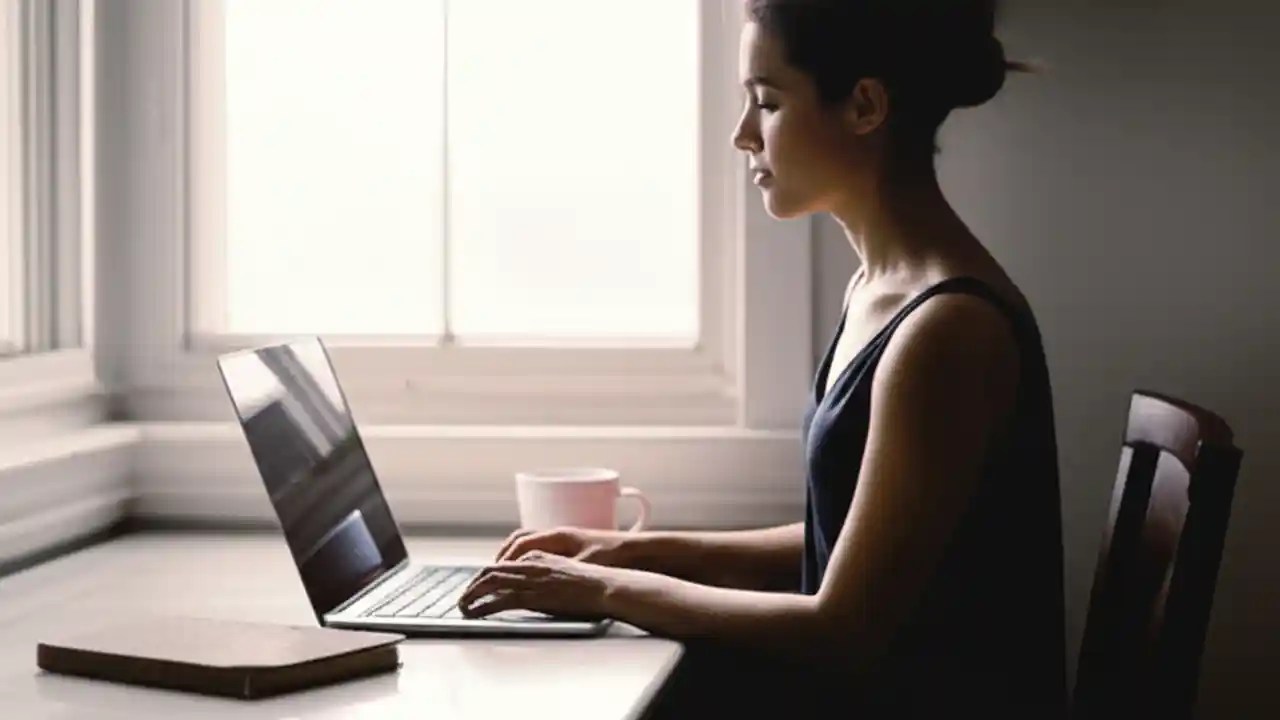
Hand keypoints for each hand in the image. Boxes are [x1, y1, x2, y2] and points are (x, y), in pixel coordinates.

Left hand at [457, 551, 624, 619]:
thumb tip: (531, 589)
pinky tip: (475, 613)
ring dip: (472, 595)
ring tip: (462, 607)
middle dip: (473, 584)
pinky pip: (500, 600)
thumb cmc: (591, 584)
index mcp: (537, 556)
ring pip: (490, 583)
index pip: (502, 563)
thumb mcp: (564, 571)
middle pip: (491, 570)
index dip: (484, 575)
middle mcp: (530, 564)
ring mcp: (530, 579)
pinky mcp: (533, 596)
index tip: (476, 587)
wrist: (605, 587)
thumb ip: (544, 574)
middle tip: (463, 597)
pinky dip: (483, 606)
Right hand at [493, 526, 631, 566]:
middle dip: (503, 556)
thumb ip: (556, 570)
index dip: (504, 559)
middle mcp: (559, 534)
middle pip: (520, 539)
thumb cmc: (614, 557)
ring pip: (531, 543)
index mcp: (558, 536)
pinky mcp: (573, 549)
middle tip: (491, 573)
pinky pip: (542, 550)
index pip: (521, 543)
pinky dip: (529, 559)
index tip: (492, 573)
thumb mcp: (582, 566)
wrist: (639, 552)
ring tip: (505, 573)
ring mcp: (565, 540)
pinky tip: (529, 573)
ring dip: (515, 556)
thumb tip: (532, 575)